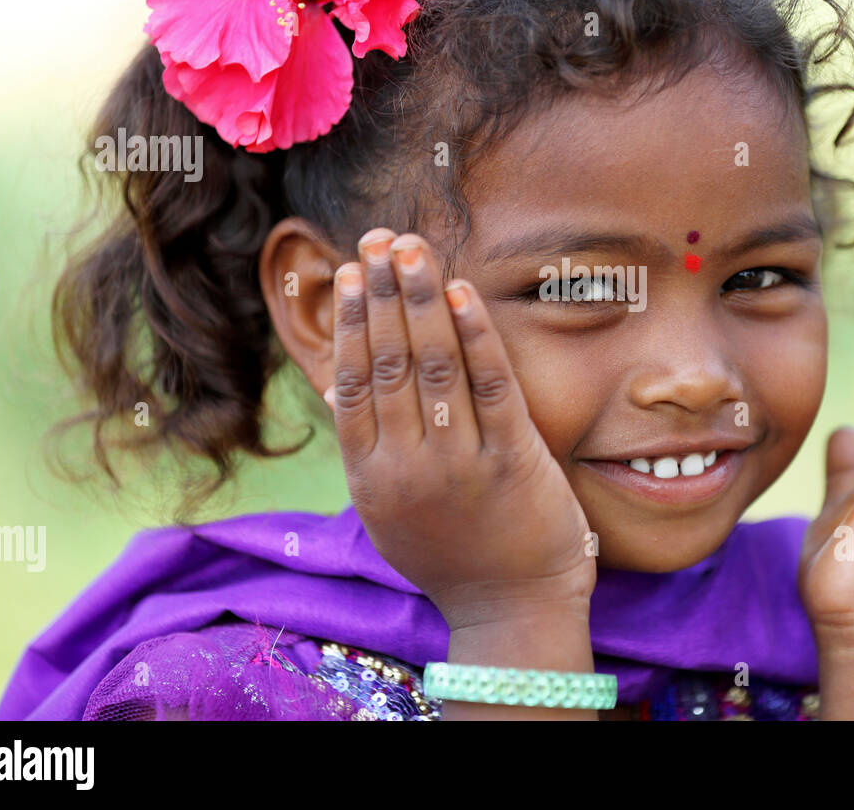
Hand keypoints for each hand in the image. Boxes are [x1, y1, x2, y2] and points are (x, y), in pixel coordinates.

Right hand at [327, 229, 595, 629]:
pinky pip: (491, 387)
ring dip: (420, 301)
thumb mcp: (389, 510)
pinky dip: (475, 336)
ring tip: (411, 251)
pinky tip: (463, 294)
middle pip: (388, 364)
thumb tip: (339, 385)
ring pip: (434, 366)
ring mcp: (461, 464)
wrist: (512, 612)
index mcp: (371, 478)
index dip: (347, 323)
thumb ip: (366, 451)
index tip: (344, 273)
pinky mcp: (514, 461)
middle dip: (380, 295)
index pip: (351, 383)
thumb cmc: (452, 554)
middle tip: (377, 240)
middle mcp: (408, 468)